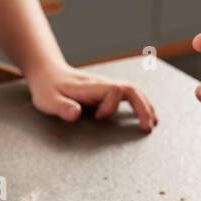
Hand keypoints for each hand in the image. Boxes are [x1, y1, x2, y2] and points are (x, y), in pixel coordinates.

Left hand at [26, 61, 157, 131]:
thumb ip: (61, 107)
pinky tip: (146, 116)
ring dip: (145, 106)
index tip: (98, 117)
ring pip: (133, 91)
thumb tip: (75, 114)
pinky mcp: (107, 91)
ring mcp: (106, 86)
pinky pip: (129, 95)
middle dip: (142, 108)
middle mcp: (102, 84)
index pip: (113, 89)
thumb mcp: (47, 100)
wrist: (48, 73)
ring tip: (153, 124)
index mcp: (90, 87)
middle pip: (130, 89)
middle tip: (147, 127)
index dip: (110, 105)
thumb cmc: (47, 89)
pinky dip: (141, 104)